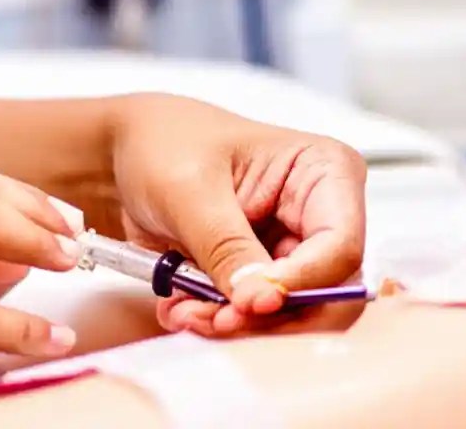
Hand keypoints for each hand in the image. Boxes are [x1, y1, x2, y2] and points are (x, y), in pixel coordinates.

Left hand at [109, 94, 366, 336]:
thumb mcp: (190, 190)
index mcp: (324, 171)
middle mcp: (319, 215)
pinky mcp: (261, 275)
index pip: (339, 246)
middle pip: (323, 291)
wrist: (127, 152)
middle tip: (211, 319)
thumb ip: (227, 246)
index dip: (300, 283)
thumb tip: (261, 300)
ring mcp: (292, 250)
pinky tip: (180, 307)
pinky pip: (253, 315)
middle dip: (266, 315)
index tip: (250, 303)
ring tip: (182, 311)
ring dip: (233, 322)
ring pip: (287, 312)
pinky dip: (216, 319)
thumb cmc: (163, 143)